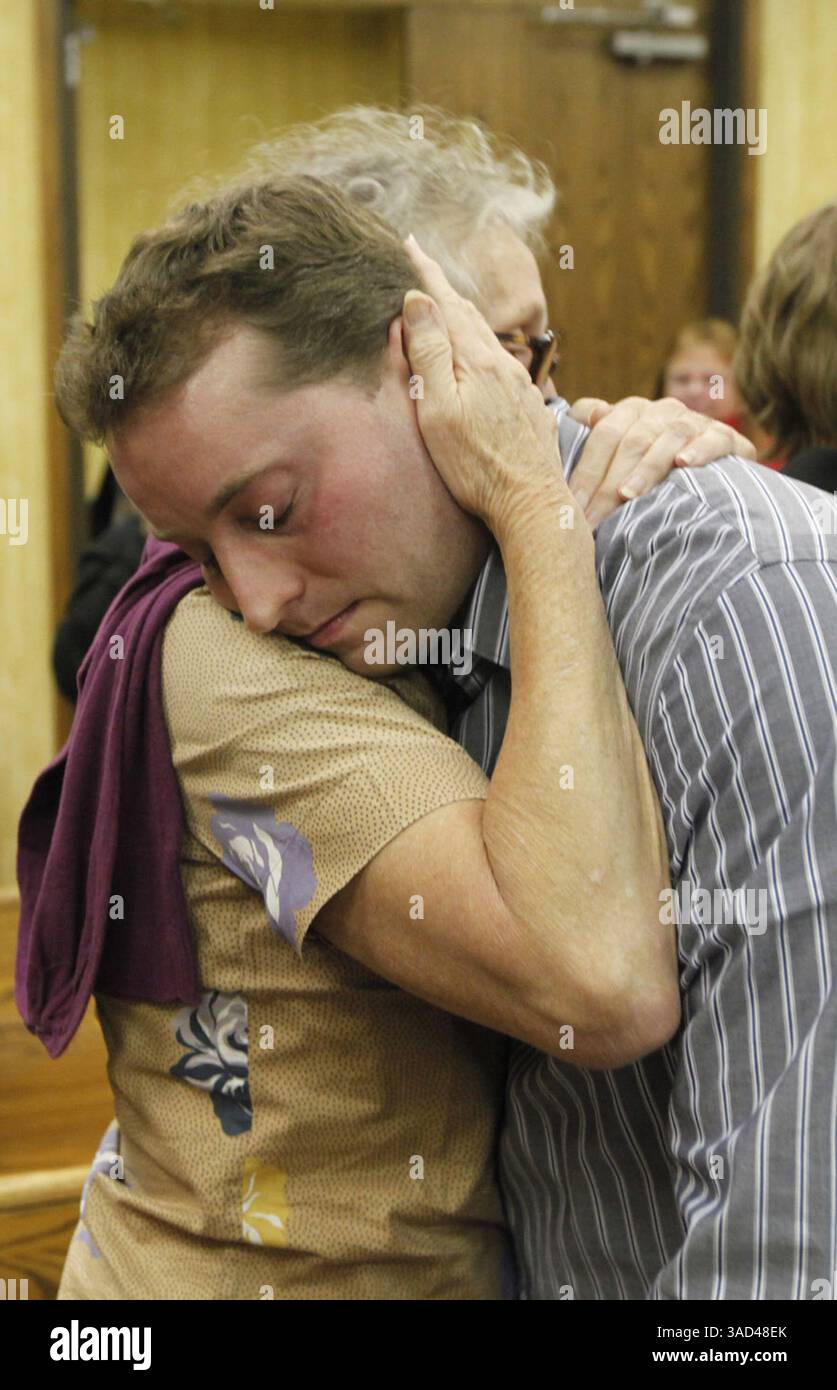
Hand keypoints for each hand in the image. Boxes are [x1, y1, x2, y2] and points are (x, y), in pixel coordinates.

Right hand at [400, 235, 564, 531]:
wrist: (530, 504)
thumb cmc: (477, 467)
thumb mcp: (439, 410)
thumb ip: (430, 353)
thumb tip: (419, 299)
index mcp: (477, 360)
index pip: (445, 304)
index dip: (425, 273)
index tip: (408, 243)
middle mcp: (503, 365)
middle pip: (468, 317)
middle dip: (442, 290)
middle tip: (421, 265)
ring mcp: (519, 386)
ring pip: (486, 340)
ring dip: (462, 318)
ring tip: (443, 306)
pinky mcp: (528, 407)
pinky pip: (499, 364)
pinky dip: (480, 348)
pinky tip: (477, 359)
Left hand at [568, 396, 756, 527]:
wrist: (710, 471)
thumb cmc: (651, 465)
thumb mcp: (619, 451)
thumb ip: (598, 435)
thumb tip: (591, 414)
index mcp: (632, 411)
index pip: (605, 434)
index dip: (586, 469)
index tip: (572, 504)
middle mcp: (662, 411)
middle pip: (632, 441)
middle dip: (609, 483)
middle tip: (594, 517)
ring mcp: (694, 422)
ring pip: (668, 440)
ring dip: (647, 468)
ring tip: (628, 496)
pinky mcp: (725, 436)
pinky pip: (713, 439)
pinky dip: (699, 450)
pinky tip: (684, 464)